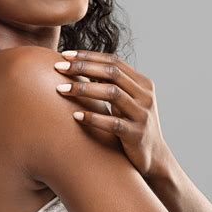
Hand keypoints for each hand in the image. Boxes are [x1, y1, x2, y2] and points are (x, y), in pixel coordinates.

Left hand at [54, 50, 169, 179]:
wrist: (153, 156)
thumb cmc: (130, 122)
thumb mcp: (123, 99)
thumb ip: (109, 82)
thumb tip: (78, 63)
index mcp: (142, 82)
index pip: (113, 61)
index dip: (88, 56)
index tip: (65, 54)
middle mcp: (145, 95)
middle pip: (112, 73)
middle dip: (83, 67)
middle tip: (59, 67)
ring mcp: (142, 115)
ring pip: (112, 93)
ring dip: (84, 89)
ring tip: (61, 89)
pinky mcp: (136, 135)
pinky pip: (113, 123)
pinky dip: (93, 118)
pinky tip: (75, 116)